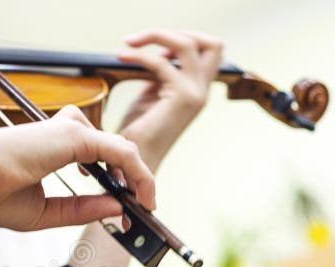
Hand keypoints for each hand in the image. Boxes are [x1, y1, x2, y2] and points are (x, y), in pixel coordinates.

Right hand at [0, 105, 154, 230]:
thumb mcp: (46, 213)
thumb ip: (81, 209)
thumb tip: (117, 207)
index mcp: (52, 150)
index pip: (96, 161)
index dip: (115, 185)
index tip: (125, 211)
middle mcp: (63, 136)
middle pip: (113, 152)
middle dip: (132, 182)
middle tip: (142, 210)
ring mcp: (70, 132)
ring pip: (121, 149)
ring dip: (139, 176)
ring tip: (146, 203)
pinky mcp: (75, 134)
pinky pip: (121, 151)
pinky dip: (137, 172)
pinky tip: (142, 195)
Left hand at [116, 30, 223, 170]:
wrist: (136, 166)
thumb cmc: (138, 137)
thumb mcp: (148, 98)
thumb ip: (156, 77)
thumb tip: (155, 55)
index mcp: (196, 91)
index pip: (206, 51)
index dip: (178, 42)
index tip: (147, 44)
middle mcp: (201, 91)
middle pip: (211, 43)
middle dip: (177, 33)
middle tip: (144, 39)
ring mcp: (195, 94)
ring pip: (189, 44)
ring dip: (157, 36)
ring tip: (131, 43)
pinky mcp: (182, 98)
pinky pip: (162, 62)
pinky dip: (139, 55)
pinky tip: (123, 57)